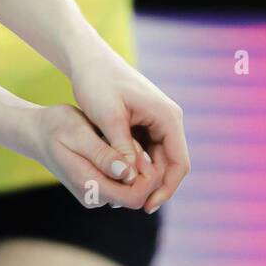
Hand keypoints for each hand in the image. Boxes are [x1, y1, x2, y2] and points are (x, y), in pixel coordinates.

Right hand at [30, 103, 162, 208]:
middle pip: (136, 195)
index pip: (134, 197)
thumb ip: (101, 154)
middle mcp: (93, 197)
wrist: (35, 132)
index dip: (146, 178)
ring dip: (135, 168)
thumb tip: (126, 173)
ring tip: (119, 141)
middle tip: (132, 142)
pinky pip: (122, 184)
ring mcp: (95, 194)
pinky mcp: (97, 188)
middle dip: (143, 171)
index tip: (141, 150)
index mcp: (88, 186)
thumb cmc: (55, 126)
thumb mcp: (78, 132)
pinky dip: (127, 167)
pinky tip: (115, 147)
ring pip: (131, 189)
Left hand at [68, 41, 189, 213]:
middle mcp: (168, 119)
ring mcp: (157, 120)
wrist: (87, 59)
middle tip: (133, 205)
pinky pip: (145, 149)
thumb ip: (123, 148)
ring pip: (157, 158)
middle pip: (170, 163)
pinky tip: (119, 177)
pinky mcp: (144, 121)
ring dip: (143, 176)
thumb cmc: (96, 83)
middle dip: (153, 185)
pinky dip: (135, 164)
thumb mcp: (108, 117)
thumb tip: (133, 179)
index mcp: (167, 117)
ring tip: (124, 195)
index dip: (165, 188)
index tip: (147, 206)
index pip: (179, 163)